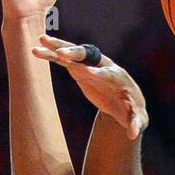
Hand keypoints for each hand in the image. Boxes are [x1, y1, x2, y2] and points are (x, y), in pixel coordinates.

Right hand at [33, 36, 148, 139]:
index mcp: (117, 77)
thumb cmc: (133, 109)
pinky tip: (37, 51)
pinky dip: (51, 55)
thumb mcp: (137, 118)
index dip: (97, 72)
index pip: (106, 73)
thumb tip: (133, 134)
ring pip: (73, 53)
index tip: (87, 72)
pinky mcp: (79, 69)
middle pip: (89, 57)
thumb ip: (136, 123)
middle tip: (62, 53)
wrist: (127, 100)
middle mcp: (103, 66)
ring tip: (42, 40)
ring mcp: (90, 65)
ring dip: (58, 47)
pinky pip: (64, 60)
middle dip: (76, 55)